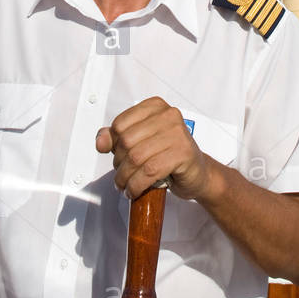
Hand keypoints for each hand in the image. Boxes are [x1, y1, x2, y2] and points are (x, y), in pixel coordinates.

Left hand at [96, 96, 211, 201]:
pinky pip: (149, 171)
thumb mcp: (141, 142)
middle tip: (121, 176)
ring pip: (136, 158)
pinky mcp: (183, 153)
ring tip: (125, 185)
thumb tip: (101, 141)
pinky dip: (136, 185)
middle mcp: (168, 115)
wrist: (197, 173)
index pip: (120, 123)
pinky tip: (135, 190)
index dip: (113, 144)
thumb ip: (117, 138)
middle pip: (127, 141)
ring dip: (125, 178)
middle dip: (119, 164)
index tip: (117, 157)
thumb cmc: (168, 156)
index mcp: (155, 107)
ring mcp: (177, 133)